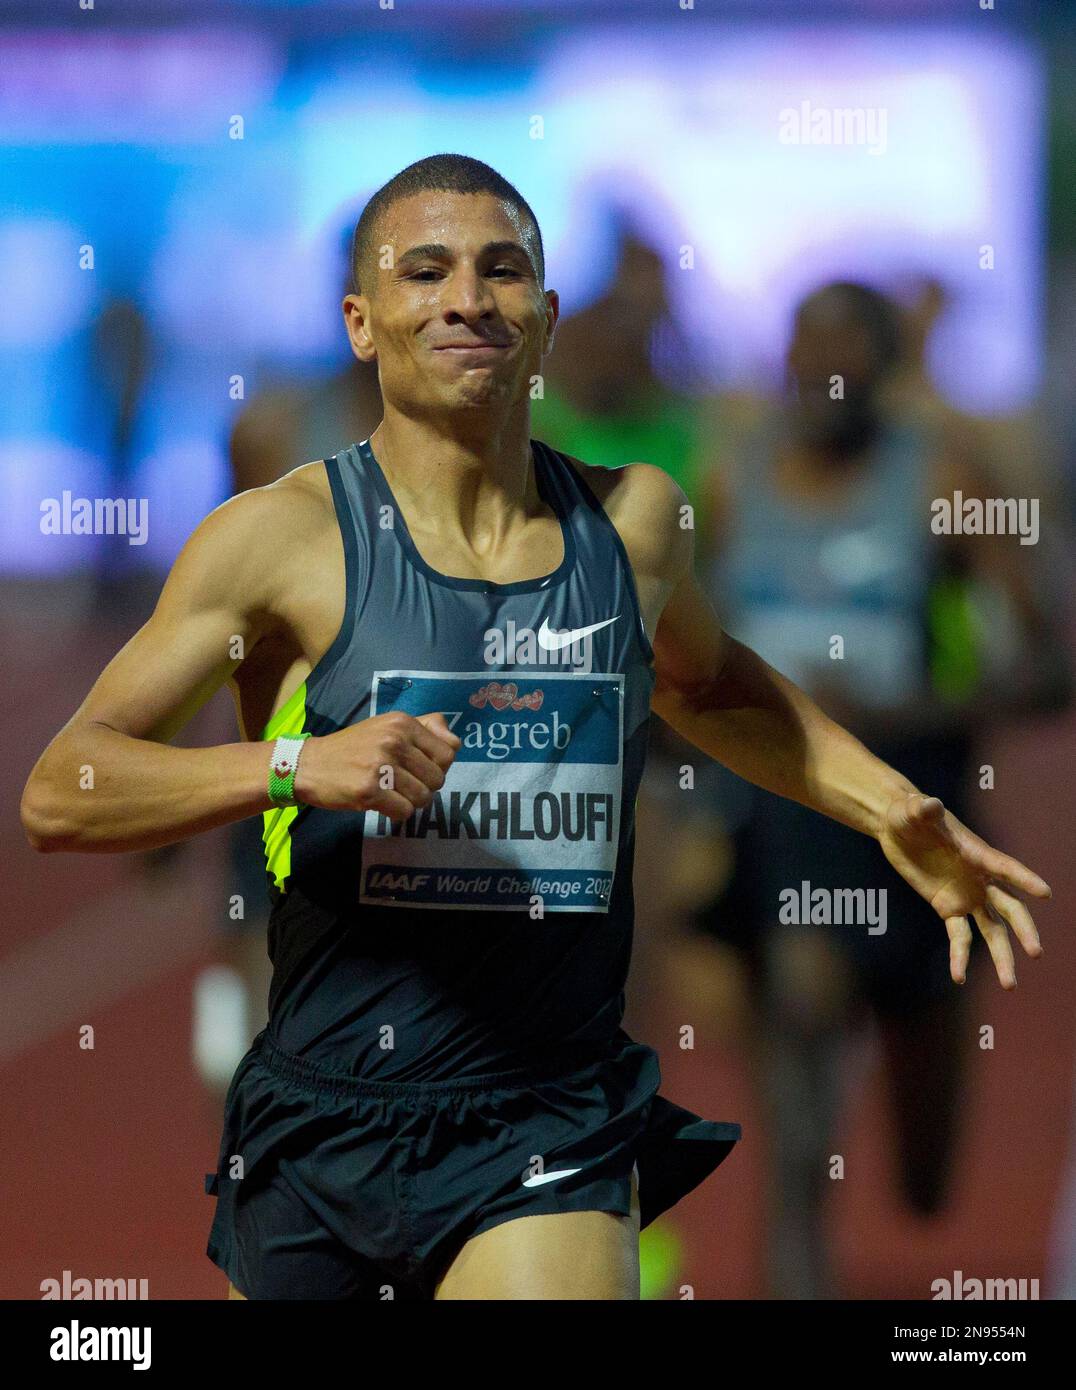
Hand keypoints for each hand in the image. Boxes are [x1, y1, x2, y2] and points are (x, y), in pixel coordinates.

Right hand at [296, 711, 460, 820]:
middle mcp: (395, 740)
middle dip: (424, 787)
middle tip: (402, 785)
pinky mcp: (369, 791)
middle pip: (438, 778)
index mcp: (403, 722)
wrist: (309, 765)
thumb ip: (425, 727)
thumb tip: (455, 740)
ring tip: (391, 794)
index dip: (438, 766)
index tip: (418, 769)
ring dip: (410, 802)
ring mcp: (381, 766)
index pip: (449, 751)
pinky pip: (404, 812)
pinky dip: (395, 813)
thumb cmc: (352, 748)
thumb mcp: (387, 726)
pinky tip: (380, 804)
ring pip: (423, 797)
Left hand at [877, 792, 1049, 989]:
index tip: (1046, 893)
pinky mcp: (947, 907)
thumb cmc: (909, 813)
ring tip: (1009, 984)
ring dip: (1002, 955)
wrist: (897, 825)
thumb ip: (923, 810)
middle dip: (1023, 929)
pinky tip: (958, 978)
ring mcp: (966, 895)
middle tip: (1036, 951)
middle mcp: (979, 878)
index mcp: (976, 853)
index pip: (1004, 867)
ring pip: (992, 929)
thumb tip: (929, 804)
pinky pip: (959, 936)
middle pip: (1009, 907)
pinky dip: (959, 956)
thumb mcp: (912, 810)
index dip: (1024, 879)